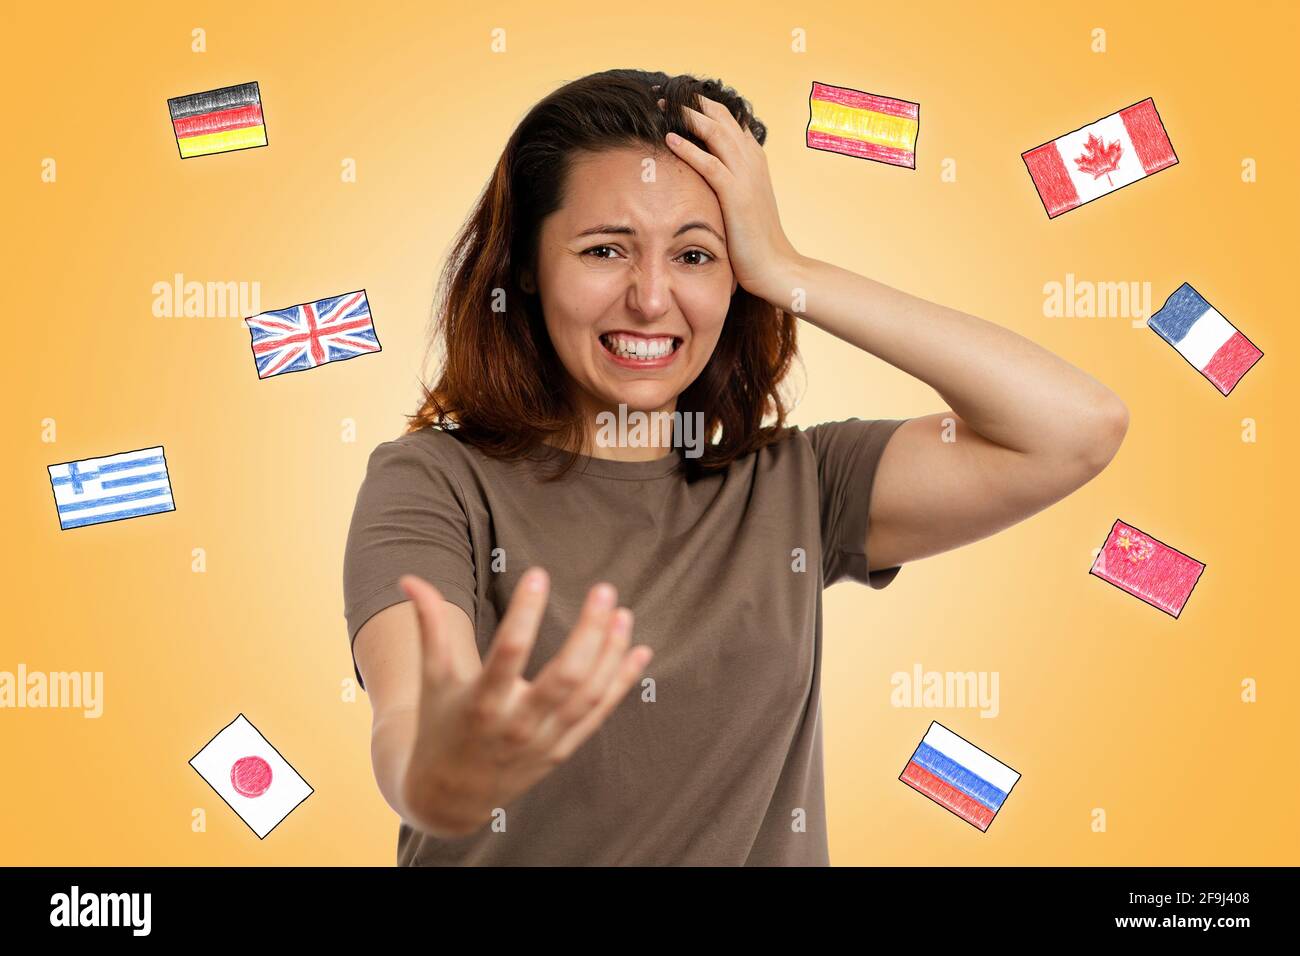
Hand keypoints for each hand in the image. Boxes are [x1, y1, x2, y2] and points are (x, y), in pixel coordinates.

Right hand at [395, 569, 651, 836]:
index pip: (509, 652)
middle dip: (589, 632)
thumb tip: (409, 579)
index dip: (525, 612)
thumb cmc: (440, 725)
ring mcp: (544, 740)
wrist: (449, 798)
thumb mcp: (432, 679)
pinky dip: (621, 683)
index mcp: (481, 702)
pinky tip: (639, 650)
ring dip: (611, 653)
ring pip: (589, 694)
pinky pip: (599, 713)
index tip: (539, 574)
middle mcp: (517, 724)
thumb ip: (428, 627)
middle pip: (565, 676)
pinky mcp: (562, 749)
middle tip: (604, 590)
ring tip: (623, 613)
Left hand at [659, 92, 803, 303]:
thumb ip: (729, 183)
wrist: (775, 265)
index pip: (729, 121)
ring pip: (716, 132)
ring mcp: (746, 176)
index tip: (677, 100)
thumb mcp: (743, 203)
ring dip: (687, 116)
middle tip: (663, 95)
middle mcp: (752, 160)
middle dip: (692, 102)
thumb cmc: (755, 240)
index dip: (703, 107)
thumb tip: (705, 177)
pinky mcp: (736, 195)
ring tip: (662, 106)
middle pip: (721, 117)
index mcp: (754, 160)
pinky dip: (689, 148)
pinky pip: (710, 163)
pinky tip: (670, 139)